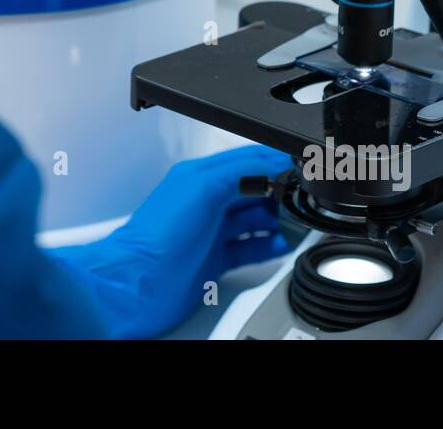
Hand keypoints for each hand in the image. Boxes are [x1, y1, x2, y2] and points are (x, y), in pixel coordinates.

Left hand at [50, 144, 292, 338]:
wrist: (138, 283)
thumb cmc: (158, 234)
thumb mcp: (203, 187)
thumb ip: (239, 170)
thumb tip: (270, 161)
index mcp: (201, 177)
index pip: (246, 161)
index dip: (274, 163)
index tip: (299, 170)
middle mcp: (206, 203)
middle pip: (254, 190)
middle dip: (282, 192)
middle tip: (304, 199)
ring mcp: (211, 232)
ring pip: (254, 219)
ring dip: (279, 219)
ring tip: (300, 221)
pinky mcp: (215, 260)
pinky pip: (250, 248)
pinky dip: (269, 246)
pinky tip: (282, 244)